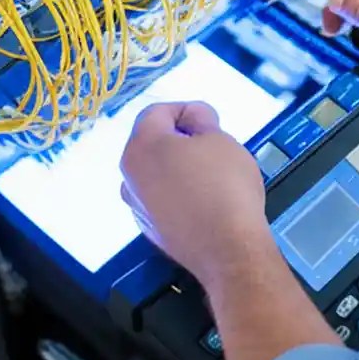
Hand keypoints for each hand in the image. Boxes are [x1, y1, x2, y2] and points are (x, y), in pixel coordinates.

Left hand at [119, 102, 276, 284]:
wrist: (229, 250)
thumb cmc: (225, 188)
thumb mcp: (221, 140)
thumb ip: (202, 120)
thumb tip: (194, 118)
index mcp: (141, 148)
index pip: (157, 112)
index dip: (186, 109)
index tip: (209, 120)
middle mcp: (129, 176)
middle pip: (152, 143)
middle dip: (180, 138)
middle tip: (212, 145)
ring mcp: (137, 206)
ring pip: (155, 173)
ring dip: (177, 166)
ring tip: (210, 174)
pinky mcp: (150, 229)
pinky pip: (161, 199)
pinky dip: (178, 193)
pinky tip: (204, 200)